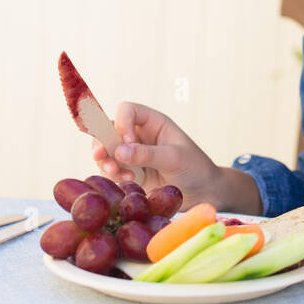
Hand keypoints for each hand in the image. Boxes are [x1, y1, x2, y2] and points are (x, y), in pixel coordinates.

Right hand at [91, 101, 221, 208]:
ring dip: (105, 160)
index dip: (122, 122)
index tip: (127, 140)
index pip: (127, 110)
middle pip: (109, 129)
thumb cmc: (195, 168)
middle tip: (101, 155)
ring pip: (106, 150)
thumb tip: (119, 151)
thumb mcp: (174, 158)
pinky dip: (112, 175)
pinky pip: (111, 170)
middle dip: (103, 142)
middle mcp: (139, 135)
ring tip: (117, 173)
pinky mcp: (130, 173)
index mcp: (153, 123)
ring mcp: (133, 155)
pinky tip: (128, 181)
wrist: (203, 193)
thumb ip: (147, 154)